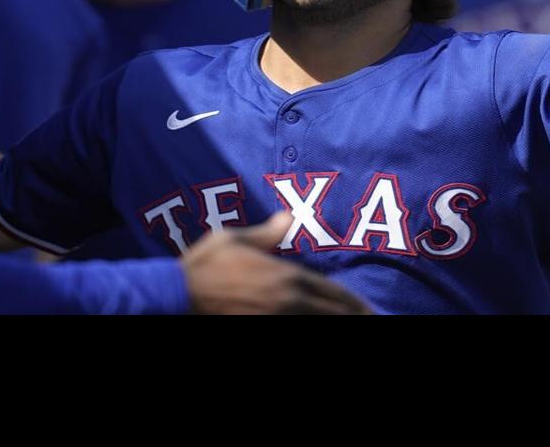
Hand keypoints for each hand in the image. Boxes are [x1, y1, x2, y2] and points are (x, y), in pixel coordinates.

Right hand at [181, 212, 373, 314]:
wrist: (175, 296)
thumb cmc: (203, 266)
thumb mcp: (233, 239)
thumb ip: (267, 233)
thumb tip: (289, 216)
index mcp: (288, 278)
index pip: (335, 294)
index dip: (357, 305)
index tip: (371, 311)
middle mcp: (290, 303)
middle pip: (335, 315)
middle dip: (357, 318)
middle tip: (374, 321)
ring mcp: (278, 321)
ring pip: (321, 326)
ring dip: (339, 325)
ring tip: (357, 326)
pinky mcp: (262, 330)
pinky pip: (298, 333)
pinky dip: (314, 331)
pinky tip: (322, 330)